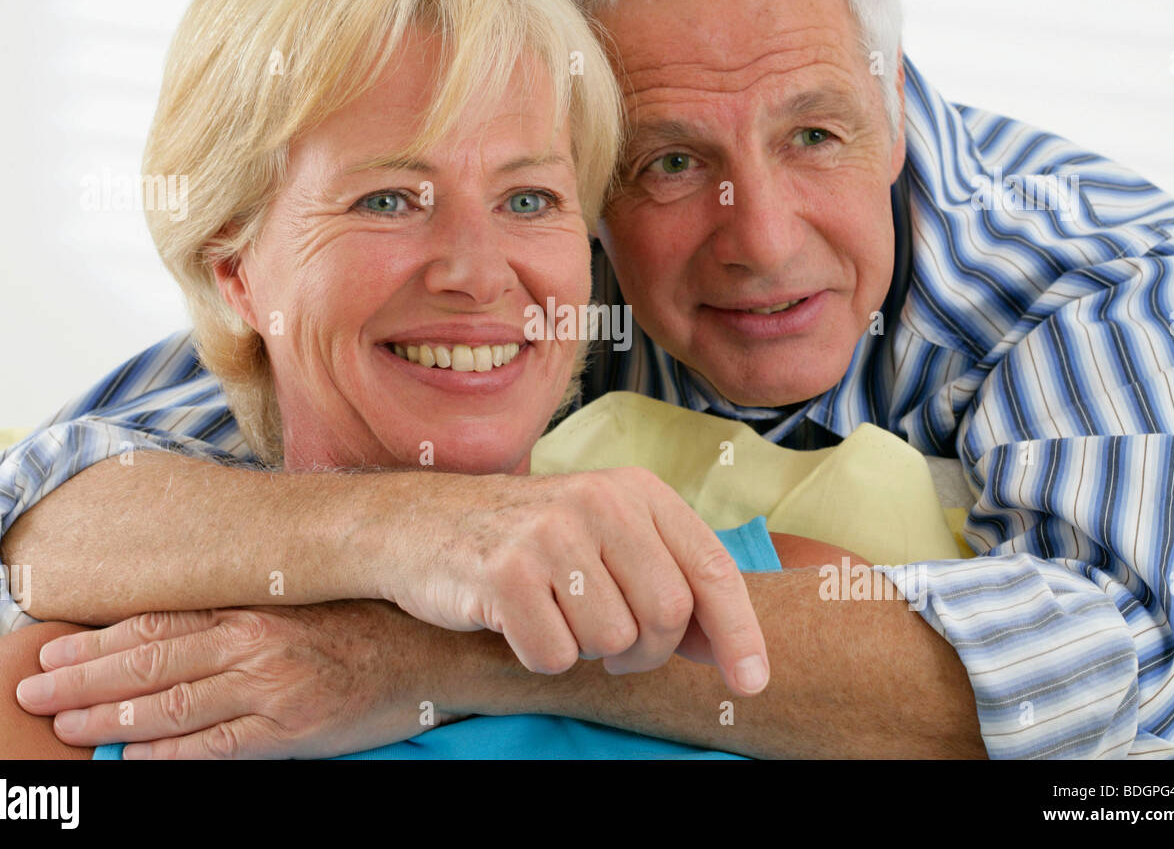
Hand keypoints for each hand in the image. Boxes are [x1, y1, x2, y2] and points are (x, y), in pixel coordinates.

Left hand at [15, 602, 469, 758]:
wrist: (430, 651)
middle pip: (149, 660)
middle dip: (82, 678)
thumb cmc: (362, 626)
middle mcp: (254, 640)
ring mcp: (270, 685)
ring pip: (170, 702)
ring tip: (60, 726)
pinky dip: (166, 750)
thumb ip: (239, 620)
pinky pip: (215, 745)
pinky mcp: (290, 727)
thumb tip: (174, 635)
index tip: (49, 652)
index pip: (158, 625)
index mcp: (252, 608)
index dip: (97, 641)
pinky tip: (128, 754)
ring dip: (107, 715)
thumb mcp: (298, 607)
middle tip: (30, 692)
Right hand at [369, 467, 769, 694]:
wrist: (421, 524)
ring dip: (586, 651)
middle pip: (666, 615)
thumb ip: (666, 582)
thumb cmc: (529, 542)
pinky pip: (554, 657)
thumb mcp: (605, 540)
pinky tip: (517, 620)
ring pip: (612, 643)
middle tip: (610, 646)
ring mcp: (550, 534)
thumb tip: (729, 649)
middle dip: (645, 652)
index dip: (739, 632)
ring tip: (555, 614)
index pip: (711, 567)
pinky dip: (539, 656)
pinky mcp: (504, 573)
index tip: (751, 683)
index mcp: (635, 490)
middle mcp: (598, 501)